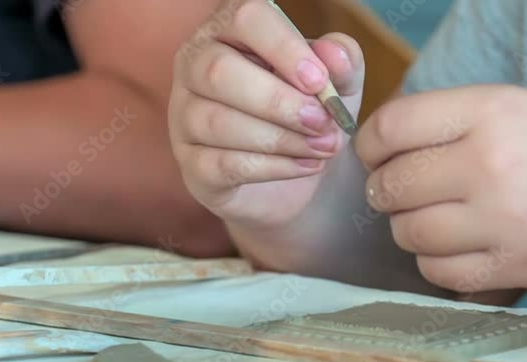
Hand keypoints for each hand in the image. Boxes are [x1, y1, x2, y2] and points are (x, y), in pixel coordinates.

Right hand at [169, 0, 364, 227]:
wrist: (294, 178)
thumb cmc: (308, 116)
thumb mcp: (337, 85)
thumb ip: (342, 62)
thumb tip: (333, 54)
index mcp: (230, 30)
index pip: (245, 18)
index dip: (283, 47)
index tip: (319, 81)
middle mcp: (195, 65)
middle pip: (219, 71)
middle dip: (278, 101)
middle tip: (323, 123)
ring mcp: (184, 116)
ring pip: (218, 122)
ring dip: (280, 139)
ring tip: (323, 148)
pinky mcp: (190, 164)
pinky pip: (221, 164)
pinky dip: (271, 168)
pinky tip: (305, 166)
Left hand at [356, 85, 526, 292]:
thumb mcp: (524, 108)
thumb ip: (456, 122)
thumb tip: (386, 147)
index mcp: (492, 112)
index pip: (393, 128)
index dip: (370, 144)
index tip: (375, 153)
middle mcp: (489, 165)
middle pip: (391, 185)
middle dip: (385, 188)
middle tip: (400, 189)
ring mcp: (499, 223)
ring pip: (408, 232)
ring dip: (409, 226)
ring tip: (434, 218)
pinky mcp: (510, 269)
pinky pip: (437, 272)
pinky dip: (436, 262)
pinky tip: (458, 248)